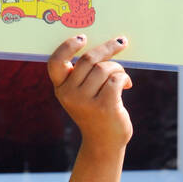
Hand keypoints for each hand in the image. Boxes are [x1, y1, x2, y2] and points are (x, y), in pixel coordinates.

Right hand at [47, 34, 132, 151]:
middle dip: (107, 49)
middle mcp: (69, 94)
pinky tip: (126, 84)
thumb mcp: (81, 95)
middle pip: (88, 59)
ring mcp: (86, 101)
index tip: (82, 38)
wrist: (104, 144)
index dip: (68, 46)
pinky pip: (116, 79)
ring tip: (122, 76)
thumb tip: (104, 46)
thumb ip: (83, 75)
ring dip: (118, 68)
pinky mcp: (104, 106)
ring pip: (104, 68)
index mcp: (61, 88)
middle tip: (120, 42)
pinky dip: (124, 78)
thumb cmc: (95, 113)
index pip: (56, 62)